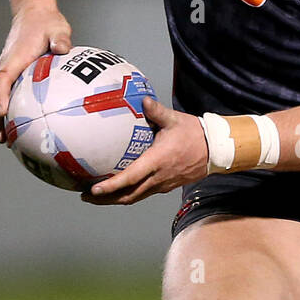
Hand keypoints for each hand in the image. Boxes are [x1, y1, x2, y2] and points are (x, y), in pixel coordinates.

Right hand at [0, 3, 71, 141]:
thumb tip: (63, 48)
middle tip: (3, 137)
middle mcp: (8, 65)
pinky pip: (8, 92)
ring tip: (5, 138)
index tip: (2, 110)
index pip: (3, 78)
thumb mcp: (57, 28)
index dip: (1, 95)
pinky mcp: (15, 71)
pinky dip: (8, 107)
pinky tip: (19, 123)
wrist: (34, 12)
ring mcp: (9, 69)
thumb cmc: (46, 21)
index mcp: (15, 58)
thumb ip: (60, 38)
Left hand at [82, 97, 208, 204]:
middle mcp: (158, 177)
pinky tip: (120, 189)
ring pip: (135, 197)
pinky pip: (143, 194)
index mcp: (157, 161)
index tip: (94, 190)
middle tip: (86, 196)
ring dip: (115, 200)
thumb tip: (143, 100)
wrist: (214, 150)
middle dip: (106, 200)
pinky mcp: (166, 186)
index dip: (111, 186)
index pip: (130, 178)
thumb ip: (157, 111)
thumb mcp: (175, 120)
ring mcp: (162, 184)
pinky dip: (128, 194)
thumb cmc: (194, 134)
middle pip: (128, 196)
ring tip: (97, 197)